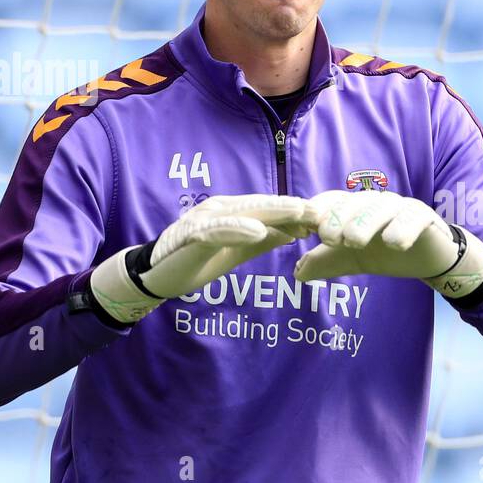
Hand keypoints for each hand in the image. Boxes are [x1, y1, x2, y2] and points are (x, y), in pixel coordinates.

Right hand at [90, 194, 315, 322]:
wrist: (158, 276)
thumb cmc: (197, 262)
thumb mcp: (237, 252)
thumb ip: (262, 241)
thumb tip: (293, 233)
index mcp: (232, 212)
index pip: (269, 209)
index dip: (296, 212)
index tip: (324, 216)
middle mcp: (220, 209)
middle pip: (261, 206)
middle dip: (292, 208)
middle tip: (320, 211)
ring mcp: (205, 220)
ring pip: (244, 212)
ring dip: (273, 212)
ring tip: (298, 213)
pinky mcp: (192, 235)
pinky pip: (218, 230)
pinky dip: (238, 229)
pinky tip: (258, 231)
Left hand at [293, 190, 482, 297]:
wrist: (429, 258)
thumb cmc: (387, 253)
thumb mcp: (352, 260)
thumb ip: (326, 262)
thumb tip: (297, 273)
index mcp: (355, 208)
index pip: (331, 202)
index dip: (315, 212)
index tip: (301, 231)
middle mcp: (376, 202)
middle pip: (354, 203)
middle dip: (338, 218)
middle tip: (329, 239)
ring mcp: (401, 207)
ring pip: (381, 208)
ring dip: (365, 222)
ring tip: (353, 242)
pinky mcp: (424, 217)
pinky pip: (413, 218)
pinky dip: (403, 229)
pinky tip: (395, 243)